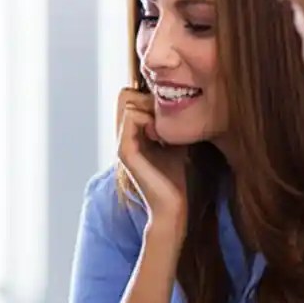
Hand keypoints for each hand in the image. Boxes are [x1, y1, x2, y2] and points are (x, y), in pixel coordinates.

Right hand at [116, 88, 188, 237]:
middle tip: (166, 120)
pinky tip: (161, 136)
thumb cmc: (176, 178)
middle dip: (148, 100)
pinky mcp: (125, 150)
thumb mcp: (175, 143)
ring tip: (164, 129)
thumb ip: (169, 124)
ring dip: (149, 109)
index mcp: (132, 135)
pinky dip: (149, 119)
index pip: (131, 97)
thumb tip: (182, 102)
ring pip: (127, 101)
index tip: (169, 116)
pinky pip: (130, 116)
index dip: (150, 98)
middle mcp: (123, 136)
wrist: (172, 207)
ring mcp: (121, 142)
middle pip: (125, 95)